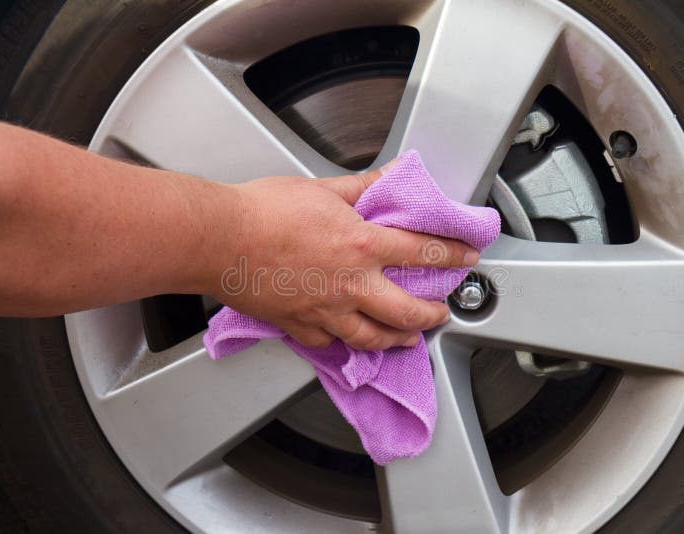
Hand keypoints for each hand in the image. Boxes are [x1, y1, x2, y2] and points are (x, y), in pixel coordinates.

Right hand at [210, 165, 477, 349]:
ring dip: (397, 338)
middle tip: (442, 310)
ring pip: (372, 337)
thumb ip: (364, 186)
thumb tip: (393, 176)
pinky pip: (329, 344)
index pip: (422, 251)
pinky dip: (343, 344)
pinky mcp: (298, 325)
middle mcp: (349, 284)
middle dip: (433, 313)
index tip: (466, 257)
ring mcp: (325, 310)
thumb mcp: (323, 188)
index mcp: (361, 245)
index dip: (452, 254)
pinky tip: (349, 340)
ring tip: (408, 337)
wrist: (217, 239)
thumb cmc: (261, 212)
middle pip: (407, 310)